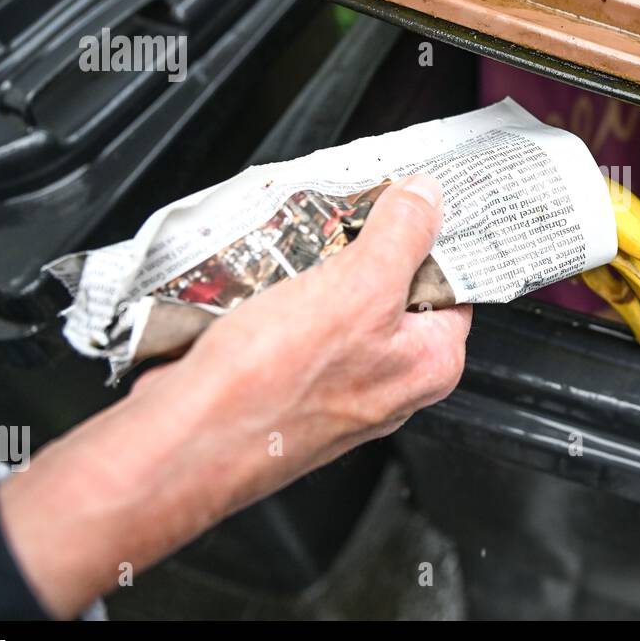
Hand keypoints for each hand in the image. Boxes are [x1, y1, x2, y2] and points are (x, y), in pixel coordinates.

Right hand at [0, 174, 470, 617]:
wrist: (184, 442)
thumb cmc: (271, 385)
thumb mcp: (358, 287)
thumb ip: (401, 235)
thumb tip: (426, 198)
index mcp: (430, 364)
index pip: (455, 283)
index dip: (430, 238)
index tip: (404, 200)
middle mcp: (390, 383)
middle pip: (394, 291)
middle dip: (364, 250)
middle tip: (338, 219)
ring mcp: (337, 389)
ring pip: (338, 306)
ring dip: (315, 272)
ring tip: (292, 248)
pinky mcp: (288, 389)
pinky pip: (294, 328)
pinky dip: (279, 299)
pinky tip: (257, 284)